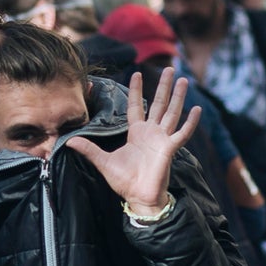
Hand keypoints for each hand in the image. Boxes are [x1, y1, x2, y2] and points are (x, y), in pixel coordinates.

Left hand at [67, 68, 200, 215]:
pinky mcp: (170, 149)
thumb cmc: (123, 181)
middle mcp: (151, 133)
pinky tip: (197, 109)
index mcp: (136, 133)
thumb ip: (88, 149)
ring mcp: (162, 139)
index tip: (136, 73)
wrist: (137, 197)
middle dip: (163, 86)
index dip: (136, 91)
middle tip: (169, 68)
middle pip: (159, 104)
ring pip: (172, 113)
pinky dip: (190, 122)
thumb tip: (68, 141)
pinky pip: (182, 133)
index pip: (137, 106)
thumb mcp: (102, 162)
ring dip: (178, 96)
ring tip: (183, 80)